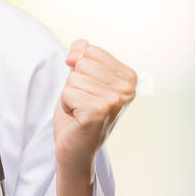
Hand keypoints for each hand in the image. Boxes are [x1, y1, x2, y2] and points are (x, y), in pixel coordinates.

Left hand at [53, 39, 136, 176]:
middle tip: (81, 102)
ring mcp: (115, 100)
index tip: (87, 89)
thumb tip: (78, 48)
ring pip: (73, 78)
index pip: (90, 51)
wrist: (75, 147)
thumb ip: (81, 57)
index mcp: (128, 76)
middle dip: (73, 83)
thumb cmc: (78, 113)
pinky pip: (68, 93)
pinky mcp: (99, 111)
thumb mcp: (80, 78)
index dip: (78, 69)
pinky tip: (77, 117)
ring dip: (69, 95)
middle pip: (81, 64)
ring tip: (80, 110)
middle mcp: (127, 88)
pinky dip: (66, 105)